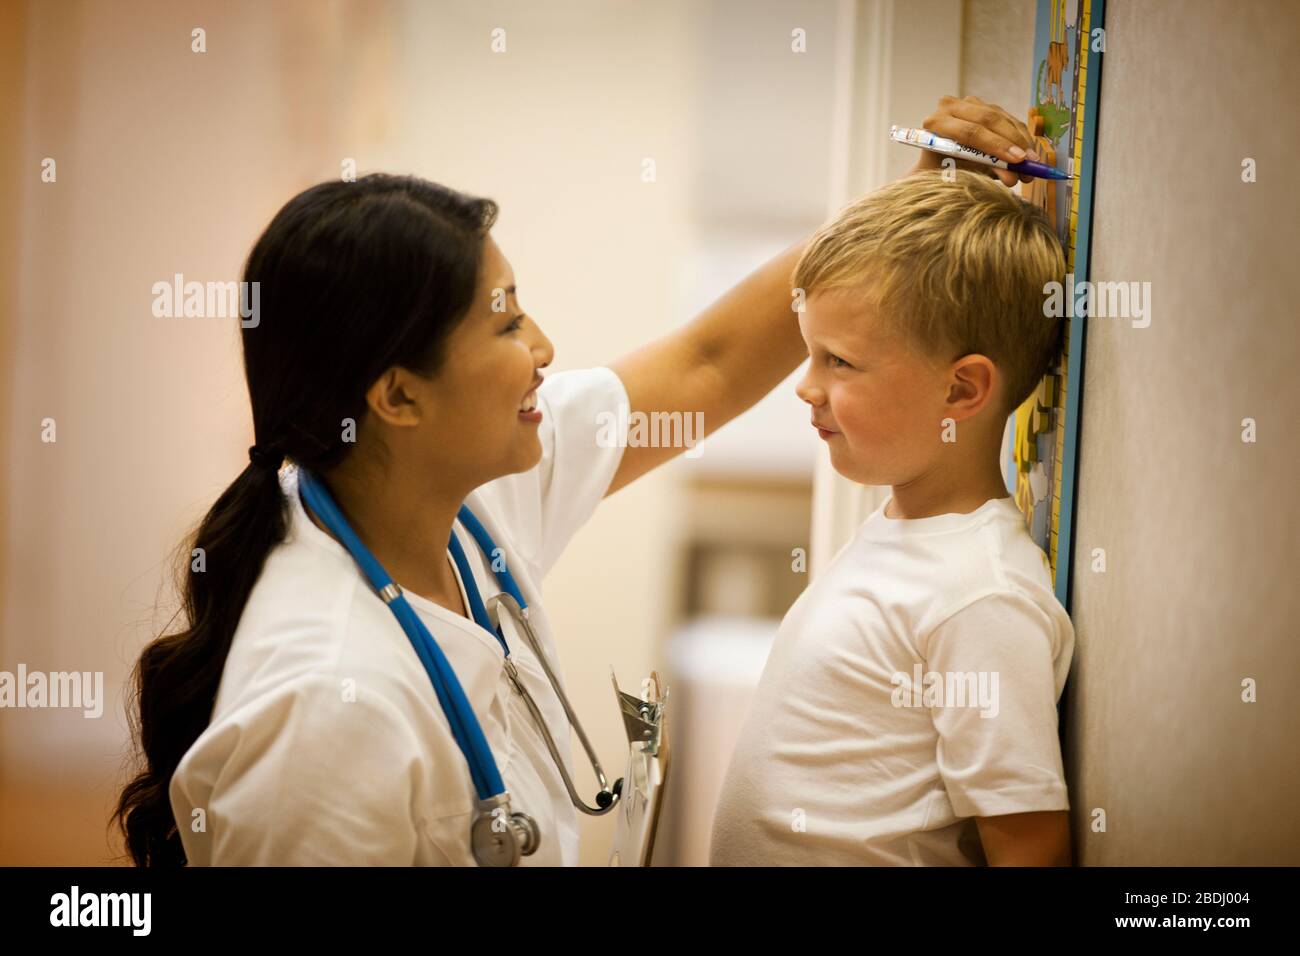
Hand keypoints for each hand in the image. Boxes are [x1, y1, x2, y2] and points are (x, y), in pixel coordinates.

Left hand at [910, 95, 1039, 185]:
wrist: (936, 163)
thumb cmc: (941, 173)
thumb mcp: (958, 176)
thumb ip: (982, 173)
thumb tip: (1013, 178)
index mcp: (936, 123)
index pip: (970, 132)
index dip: (997, 146)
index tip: (1018, 161)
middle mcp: (950, 107)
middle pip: (988, 120)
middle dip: (1013, 142)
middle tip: (1030, 162)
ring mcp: (969, 104)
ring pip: (1002, 118)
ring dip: (1021, 141)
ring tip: (1034, 164)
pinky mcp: (985, 106)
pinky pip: (1008, 119)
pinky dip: (1021, 136)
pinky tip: (1030, 152)